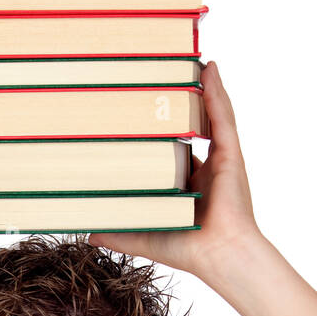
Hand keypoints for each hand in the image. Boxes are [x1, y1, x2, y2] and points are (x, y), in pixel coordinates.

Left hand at [87, 60, 262, 281]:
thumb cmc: (187, 250)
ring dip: (200, 86)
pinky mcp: (230, 153)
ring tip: (187, 60)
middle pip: (190, 125)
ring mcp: (219, 158)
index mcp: (187, 185)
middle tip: (162, 75)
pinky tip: (209, 69)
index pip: (171, 150)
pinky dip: (216, 91)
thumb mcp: (142, 236)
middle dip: (180, 100)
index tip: (141, 112)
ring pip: (208, 113)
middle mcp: (204, 168)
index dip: (160, 130)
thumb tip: (86, 233)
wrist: (219, 255)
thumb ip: (116, 230)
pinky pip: (222, 116)